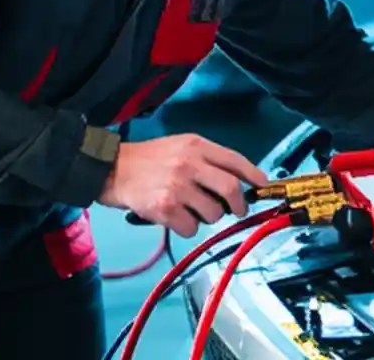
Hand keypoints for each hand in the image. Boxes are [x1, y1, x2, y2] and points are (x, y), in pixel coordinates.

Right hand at [97, 134, 268, 237]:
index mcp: (196, 146)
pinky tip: (173, 217)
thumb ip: (206, 160)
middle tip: (236, 211)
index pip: (235, 160)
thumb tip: (235, 182)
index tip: (263, 186)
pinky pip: (190, 228)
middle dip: (238, 204)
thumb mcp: (179, 147)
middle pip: (231, 188)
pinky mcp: (164, 208)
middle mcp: (189, 164)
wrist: (110, 169)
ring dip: (206, 218)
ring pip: (212, 213)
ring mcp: (177, 187)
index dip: (254, 175)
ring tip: (190, 209)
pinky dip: (186, 228)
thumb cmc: (146, 160)